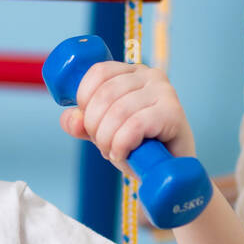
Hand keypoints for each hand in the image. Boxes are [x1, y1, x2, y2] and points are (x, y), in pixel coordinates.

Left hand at [58, 61, 196, 182]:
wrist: (170, 171)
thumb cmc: (139, 147)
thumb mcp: (104, 132)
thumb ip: (82, 123)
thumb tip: (70, 118)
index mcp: (132, 72)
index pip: (98, 72)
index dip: (84, 98)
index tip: (88, 123)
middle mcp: (151, 75)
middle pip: (105, 94)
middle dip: (94, 126)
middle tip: (103, 145)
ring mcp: (164, 92)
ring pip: (117, 112)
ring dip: (107, 139)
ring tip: (113, 152)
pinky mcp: (173, 112)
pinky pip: (134, 125)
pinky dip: (121, 145)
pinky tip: (123, 155)